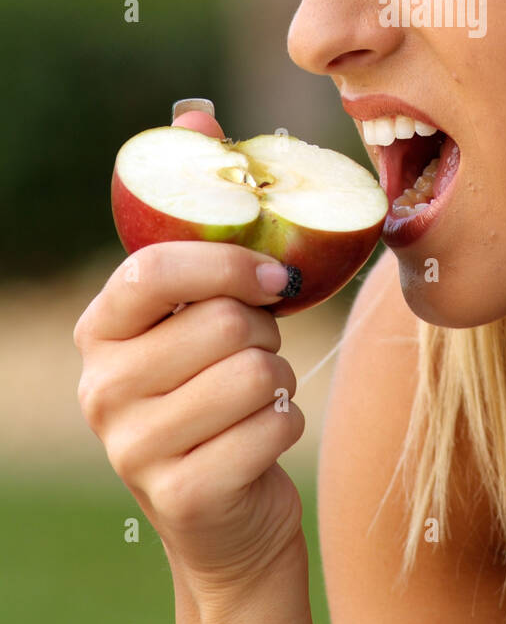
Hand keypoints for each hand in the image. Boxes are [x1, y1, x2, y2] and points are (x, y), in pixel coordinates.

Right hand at [74, 105, 306, 589]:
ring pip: (254, 374)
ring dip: (278, 380)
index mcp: (99, 328)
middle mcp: (101, 387)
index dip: (224, 264)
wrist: (227, 510)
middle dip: (263, 334)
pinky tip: (260, 439)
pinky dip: (287, 425)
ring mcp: (132, 448)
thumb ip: (196, 208)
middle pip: (223, 324)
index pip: (155, 270)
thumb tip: (194, 113)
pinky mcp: (181, 495)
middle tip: (253, 351)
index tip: (270, 275)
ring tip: (254, 394)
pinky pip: (273, 427)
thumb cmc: (219, 383)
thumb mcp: (201, 301)